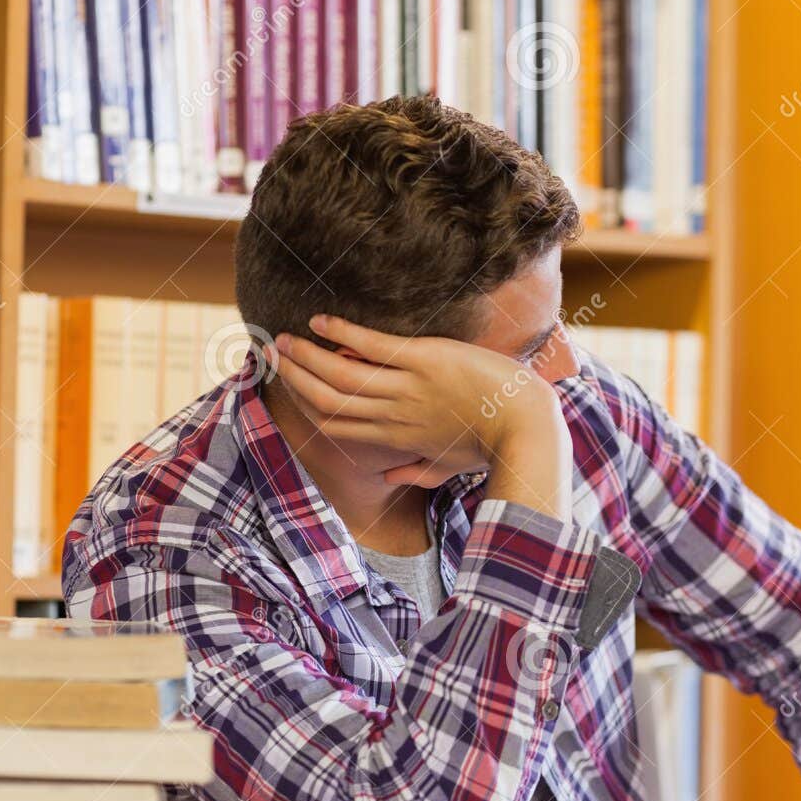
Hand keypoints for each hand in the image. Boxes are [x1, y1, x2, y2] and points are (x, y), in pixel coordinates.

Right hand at [273, 316, 572, 518]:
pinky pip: (372, 345)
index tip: (289, 383)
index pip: (336, 424)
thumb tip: (390, 479)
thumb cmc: (491, 445)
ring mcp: (409, 388)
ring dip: (307, 354)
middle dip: (295, 376)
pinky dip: (341, 332)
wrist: (526, 426)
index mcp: (396, 440)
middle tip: (273, 353)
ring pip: (340, 373)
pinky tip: (320, 321)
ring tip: (284, 337)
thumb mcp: (450, 467)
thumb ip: (416, 474)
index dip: (305, 403)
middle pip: (328, 398)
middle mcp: (394, 415)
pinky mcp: (426, 361)